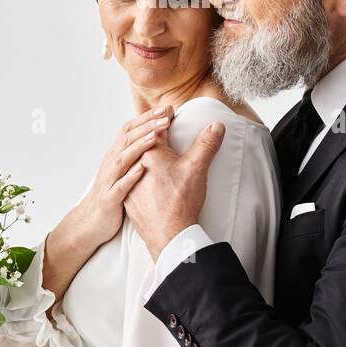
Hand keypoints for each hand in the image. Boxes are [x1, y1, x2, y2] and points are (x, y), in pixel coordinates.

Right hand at [75, 105, 174, 246]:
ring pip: (123, 158)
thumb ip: (134, 153)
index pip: (129, 130)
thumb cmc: (112, 194)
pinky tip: (143, 168)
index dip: (146, 118)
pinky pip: (121, 186)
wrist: (91, 222)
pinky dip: (131, 176)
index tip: (164, 108)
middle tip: (166, 115)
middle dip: (147, 125)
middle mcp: (111, 163)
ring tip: (156, 135)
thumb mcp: (122, 170)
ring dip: (139, 145)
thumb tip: (154, 136)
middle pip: (127, 139)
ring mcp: (109, 180)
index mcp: (115, 155)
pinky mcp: (110, 199)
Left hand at [124, 122, 224, 260]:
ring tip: (153, 150)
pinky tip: (146, 176)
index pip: (155, 128)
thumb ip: (206, 144)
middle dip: (152, 134)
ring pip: (135, 162)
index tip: (169, 111)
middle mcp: (133, 165)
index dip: (164, 118)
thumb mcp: (197, 168)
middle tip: (162, 125)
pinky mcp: (128, 198)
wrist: (169, 235)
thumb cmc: (181, 201)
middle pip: (142, 143)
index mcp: (148, 153)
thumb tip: (217, 125)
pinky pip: (132, 179)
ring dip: (143, 154)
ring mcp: (129, 183)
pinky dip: (139, 174)